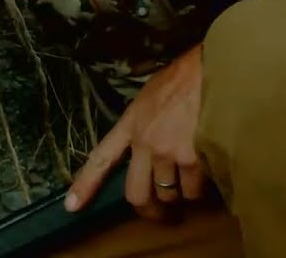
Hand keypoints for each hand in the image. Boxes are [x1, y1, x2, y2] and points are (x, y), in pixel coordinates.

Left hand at [64, 43, 205, 220]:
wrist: (213, 71)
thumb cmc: (184, 79)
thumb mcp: (149, 98)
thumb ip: (142, 126)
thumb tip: (145, 154)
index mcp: (130, 124)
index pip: (101, 158)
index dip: (85, 184)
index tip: (72, 206)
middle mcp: (144, 141)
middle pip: (136, 193)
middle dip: (149, 209)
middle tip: (161, 214)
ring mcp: (167, 151)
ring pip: (168, 195)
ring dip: (180, 195)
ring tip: (191, 179)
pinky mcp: (192, 158)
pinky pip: (194, 190)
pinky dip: (201, 188)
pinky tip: (207, 172)